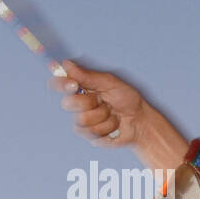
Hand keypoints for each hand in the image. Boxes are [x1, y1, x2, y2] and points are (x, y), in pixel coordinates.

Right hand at [49, 60, 188, 171]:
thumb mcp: (110, 83)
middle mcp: (77, 103)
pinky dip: (107, 127)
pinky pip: (91, 132)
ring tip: (113, 113)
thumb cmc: (127, 99)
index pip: (58, 84)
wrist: (140, 121)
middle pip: (67, 104)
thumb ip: (88, 76)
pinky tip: (114, 125)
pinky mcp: (89, 134)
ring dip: (102, 116)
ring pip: (81, 119)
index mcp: (80, 87)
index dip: (61, 84)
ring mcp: (82, 120)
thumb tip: (66, 64)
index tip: (73, 85)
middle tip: (103, 101)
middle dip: (88, 102)